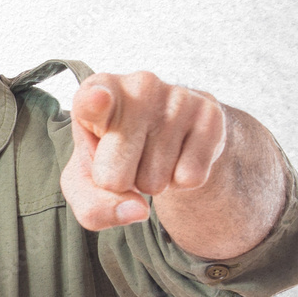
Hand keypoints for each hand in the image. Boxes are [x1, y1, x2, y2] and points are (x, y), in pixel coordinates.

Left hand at [60, 71, 226, 230]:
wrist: (169, 137)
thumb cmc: (113, 155)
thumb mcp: (88, 182)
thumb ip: (93, 207)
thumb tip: (137, 211)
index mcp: (97, 91)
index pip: (92, 99)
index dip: (93, 103)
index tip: (97, 99)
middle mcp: (138, 85)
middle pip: (114, 176)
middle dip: (118, 185)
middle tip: (124, 161)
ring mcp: (177, 97)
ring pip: (154, 182)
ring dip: (150, 182)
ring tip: (151, 156)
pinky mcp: (209, 114)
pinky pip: (190, 178)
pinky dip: (181, 181)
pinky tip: (177, 155)